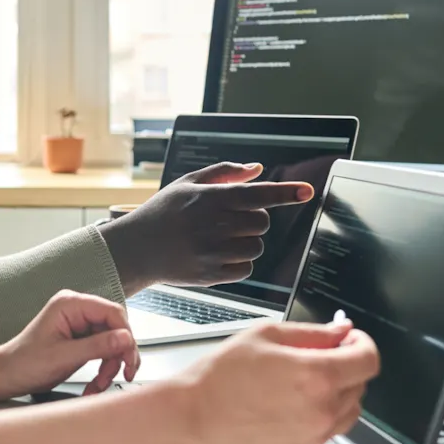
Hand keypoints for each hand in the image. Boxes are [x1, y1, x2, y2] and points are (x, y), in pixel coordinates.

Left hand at [0, 290, 140, 398]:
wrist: (7, 375)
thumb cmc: (25, 363)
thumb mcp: (63, 357)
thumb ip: (97, 346)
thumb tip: (126, 339)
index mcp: (70, 304)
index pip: (112, 312)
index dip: (125, 336)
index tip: (128, 359)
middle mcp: (76, 309)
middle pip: (116, 327)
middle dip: (119, 354)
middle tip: (122, 374)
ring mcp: (79, 323)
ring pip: (112, 341)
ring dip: (111, 365)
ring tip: (100, 384)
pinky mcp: (80, 338)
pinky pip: (103, 350)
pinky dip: (103, 369)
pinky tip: (96, 383)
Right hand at [99, 162, 313, 294]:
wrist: (136, 249)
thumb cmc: (162, 213)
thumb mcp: (187, 183)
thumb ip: (224, 173)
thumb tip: (257, 169)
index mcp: (209, 198)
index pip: (258, 194)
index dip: (286, 192)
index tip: (307, 191)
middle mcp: (213, 225)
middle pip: (262, 223)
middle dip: (254, 220)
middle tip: (231, 220)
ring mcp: (212, 252)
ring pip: (257, 247)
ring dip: (248, 242)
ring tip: (222, 239)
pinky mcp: (211, 274)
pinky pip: (246, 268)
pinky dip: (239, 262)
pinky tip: (217, 255)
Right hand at [170, 321, 379, 443]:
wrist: (194, 417)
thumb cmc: (220, 376)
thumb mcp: (265, 335)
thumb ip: (312, 333)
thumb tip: (341, 331)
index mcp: (315, 376)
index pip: (368, 360)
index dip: (363, 344)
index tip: (351, 339)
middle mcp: (321, 410)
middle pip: (360, 384)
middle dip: (347, 365)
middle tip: (320, 355)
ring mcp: (314, 436)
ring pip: (349, 411)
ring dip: (339, 392)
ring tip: (304, 381)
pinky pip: (328, 430)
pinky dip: (321, 414)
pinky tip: (290, 402)